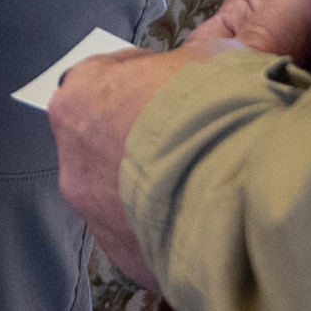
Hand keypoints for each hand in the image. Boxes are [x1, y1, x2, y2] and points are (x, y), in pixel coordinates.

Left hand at [47, 43, 190, 293]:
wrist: (238, 180)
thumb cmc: (214, 105)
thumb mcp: (206, 56)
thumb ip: (183, 63)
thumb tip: (193, 68)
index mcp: (81, 94)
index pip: (102, 78)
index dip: (142, 81)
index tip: (172, 89)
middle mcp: (73, 154)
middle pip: (103, 140)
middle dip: (139, 139)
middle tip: (187, 140)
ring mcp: (93, 210)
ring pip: (118, 192)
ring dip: (149, 187)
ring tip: (198, 184)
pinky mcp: (122, 254)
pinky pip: (142, 234)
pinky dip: (165, 228)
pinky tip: (202, 219)